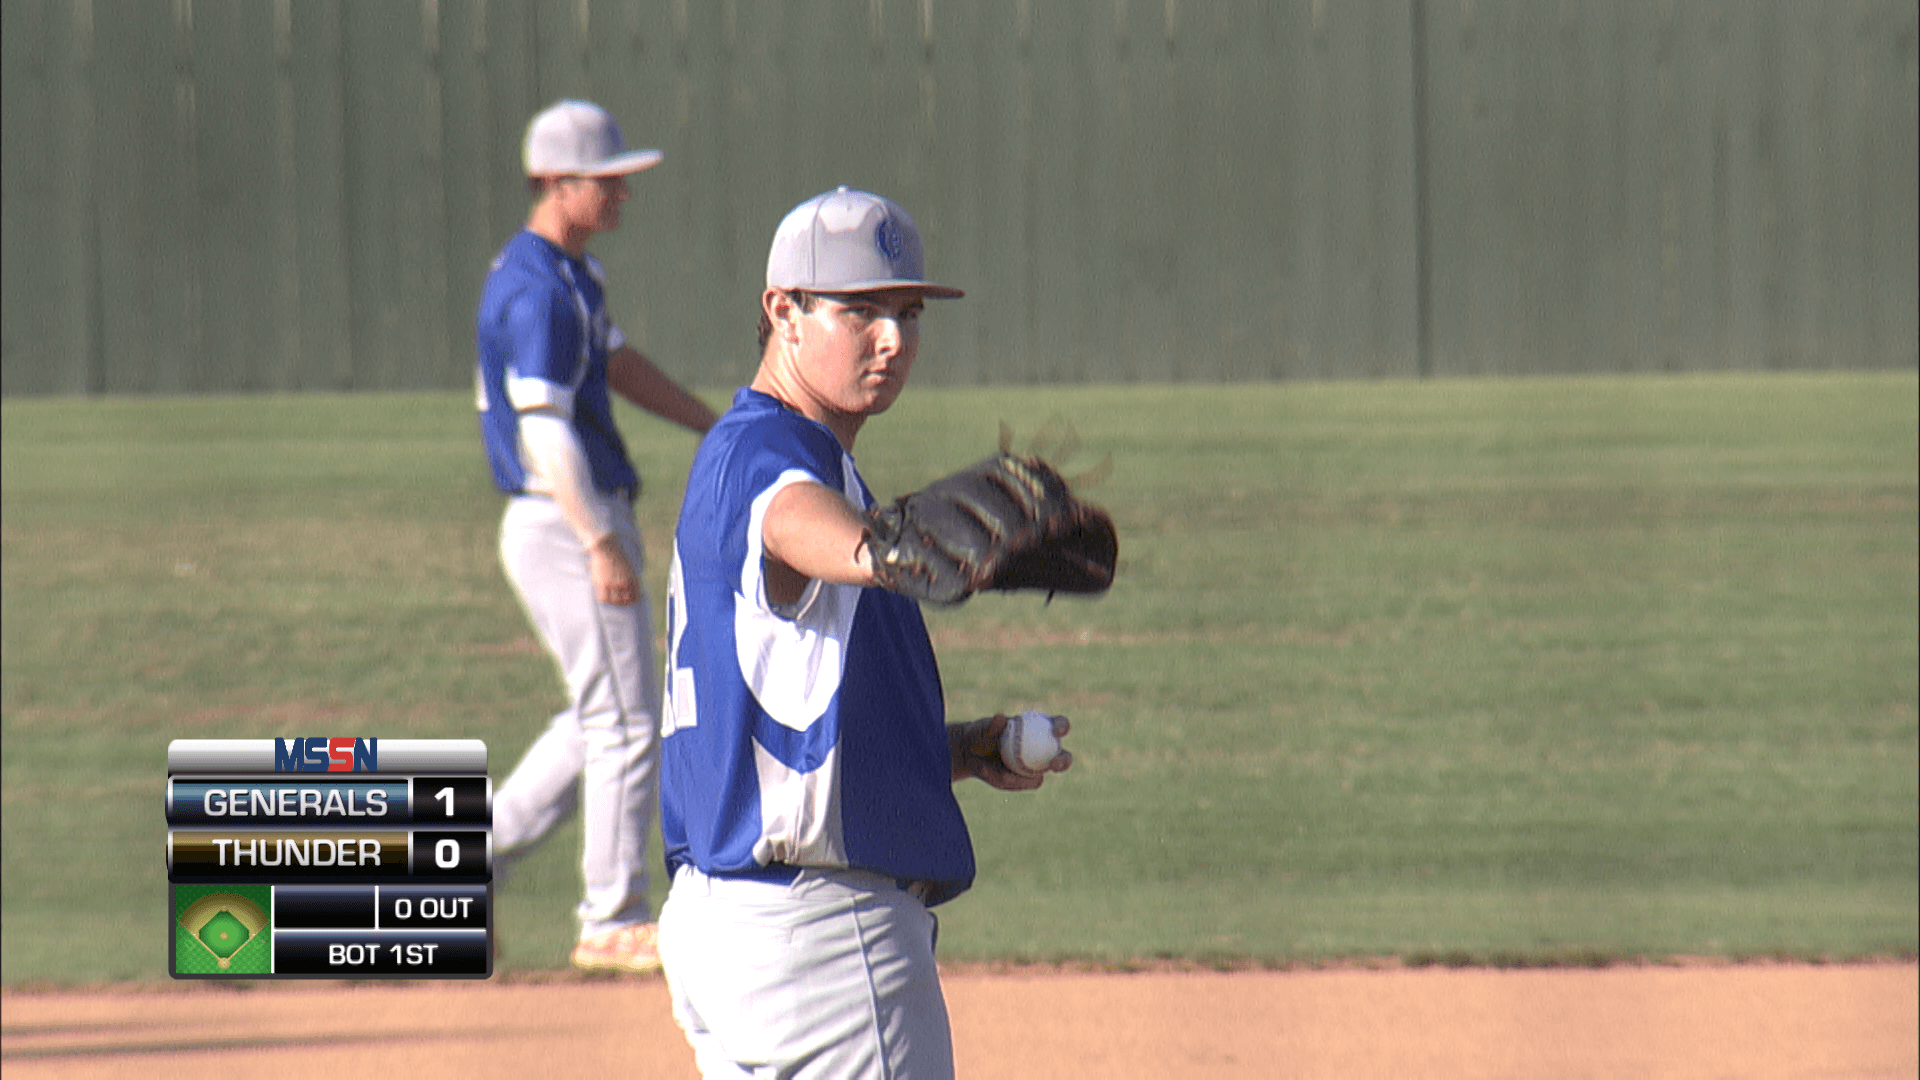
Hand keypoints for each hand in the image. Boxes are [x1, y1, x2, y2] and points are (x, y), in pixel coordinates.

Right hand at [589, 535, 639, 605]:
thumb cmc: (617, 555)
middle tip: (619, 601)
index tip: (629, 599)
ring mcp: (613, 584)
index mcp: (633, 579)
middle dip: (623, 602)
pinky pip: (603, 598)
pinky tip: (603, 596)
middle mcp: (624, 583)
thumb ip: (630, 577)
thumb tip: (631, 587)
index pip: (636, 596)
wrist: (606, 547)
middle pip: (625, 600)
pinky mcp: (602, 583)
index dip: (633, 599)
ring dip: (613, 602)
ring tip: (610, 600)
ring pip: (614, 601)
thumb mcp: (629, 566)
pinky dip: (604, 599)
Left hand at [951, 713, 1072, 790]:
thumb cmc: (981, 735)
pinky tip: (999, 775)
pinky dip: (1017, 781)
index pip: (1058, 724)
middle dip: (1064, 761)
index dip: (1062, 726)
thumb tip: (1001, 718)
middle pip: (1063, 756)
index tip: (1056, 730)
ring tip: (1019, 775)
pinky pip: (1029, 783)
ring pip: (1044, 776)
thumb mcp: (983, 728)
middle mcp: (1044, 748)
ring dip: (1031, 778)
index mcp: (1041, 728)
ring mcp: (1037, 766)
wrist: (971, 755)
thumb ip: (993, 725)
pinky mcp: (1028, 780)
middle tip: (1054, 764)